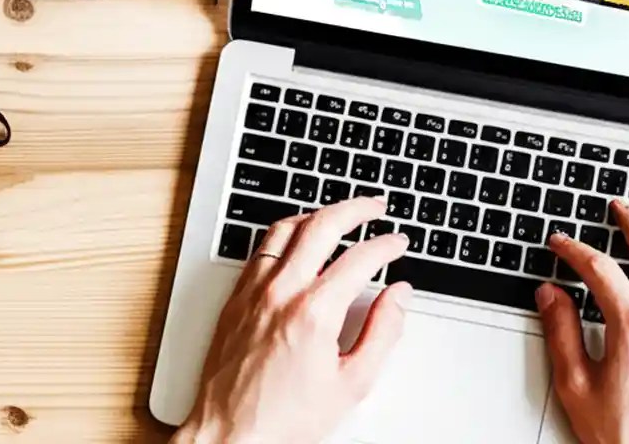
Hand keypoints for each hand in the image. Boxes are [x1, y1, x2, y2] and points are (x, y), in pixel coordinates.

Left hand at [172, 198, 412, 443]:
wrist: (230, 436)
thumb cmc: (283, 419)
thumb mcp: (352, 384)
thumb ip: (383, 333)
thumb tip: (398, 297)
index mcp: (314, 313)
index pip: (360, 258)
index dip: (386, 245)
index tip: (398, 244)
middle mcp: (281, 293)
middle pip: (323, 225)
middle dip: (357, 209)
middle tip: (375, 207)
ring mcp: (254, 292)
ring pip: (287, 228)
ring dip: (318, 214)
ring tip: (339, 214)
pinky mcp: (236, 298)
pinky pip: (262, 248)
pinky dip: (286, 233)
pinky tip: (297, 238)